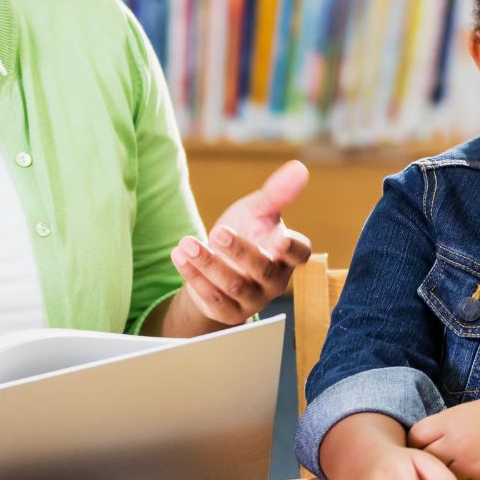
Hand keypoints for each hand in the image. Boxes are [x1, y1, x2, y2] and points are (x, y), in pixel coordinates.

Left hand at [172, 162, 314, 327]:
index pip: (300, 254)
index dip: (292, 249)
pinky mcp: (228, 312)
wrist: (217, 266)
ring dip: (208, 263)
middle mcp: (274, 281)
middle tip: (218, 232)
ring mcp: (252, 299)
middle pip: (263, 269)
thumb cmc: (246, 234)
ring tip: (187, 243)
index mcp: (286, 255)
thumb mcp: (258, 211)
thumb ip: (277, 193)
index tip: (280, 240)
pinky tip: (179, 256)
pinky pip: (212, 298)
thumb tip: (299, 167)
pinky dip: (194, 277)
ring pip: (233, 284)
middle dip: (239, 251)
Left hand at [408, 394, 479, 479]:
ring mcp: (472, 466)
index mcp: (451, 421)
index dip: (417, 443)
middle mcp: (457, 445)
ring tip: (466, 464)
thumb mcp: (476, 409)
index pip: (415, 437)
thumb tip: (434, 438)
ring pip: (445, 478)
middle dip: (429, 463)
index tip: (425, 445)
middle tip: (439, 462)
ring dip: (450, 475)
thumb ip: (452, 424)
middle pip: (425, 461)